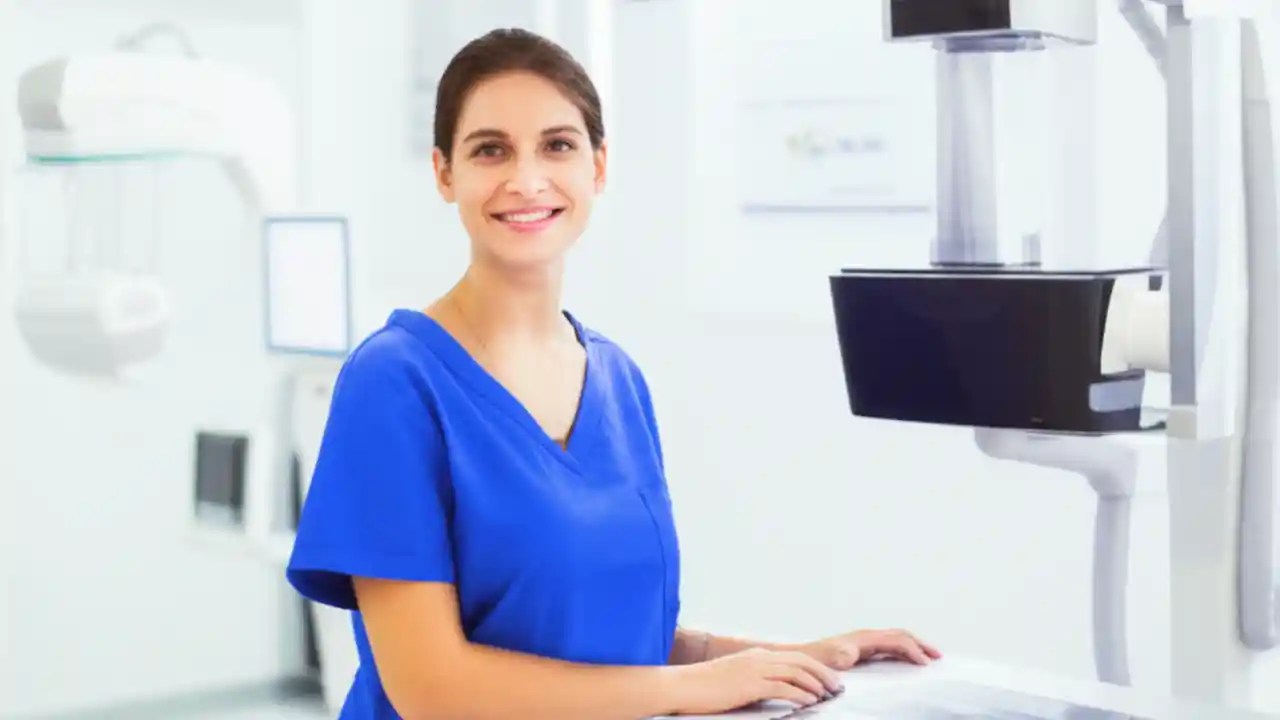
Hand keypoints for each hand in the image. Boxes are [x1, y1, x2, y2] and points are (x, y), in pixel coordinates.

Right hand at [665, 647, 845, 714]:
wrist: (684, 685)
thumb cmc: (706, 686)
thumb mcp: (735, 677)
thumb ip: (755, 678)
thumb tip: (773, 688)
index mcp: (756, 655)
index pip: (794, 657)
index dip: (815, 668)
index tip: (828, 679)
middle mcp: (759, 658)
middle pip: (801, 662)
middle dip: (822, 674)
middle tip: (837, 687)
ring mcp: (755, 670)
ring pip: (796, 672)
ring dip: (815, 684)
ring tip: (827, 695)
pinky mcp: (750, 684)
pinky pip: (783, 687)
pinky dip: (800, 694)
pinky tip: (809, 702)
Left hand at [799, 628, 941, 670]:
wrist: (805, 658)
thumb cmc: (818, 660)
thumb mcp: (832, 658)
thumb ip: (844, 655)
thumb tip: (852, 655)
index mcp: (865, 637)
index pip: (897, 640)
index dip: (914, 651)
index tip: (926, 664)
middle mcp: (868, 636)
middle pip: (902, 635)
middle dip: (921, 644)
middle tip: (938, 655)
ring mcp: (867, 641)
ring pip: (897, 639)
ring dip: (915, 646)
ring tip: (929, 657)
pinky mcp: (864, 649)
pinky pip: (890, 646)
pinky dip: (904, 651)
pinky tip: (908, 660)